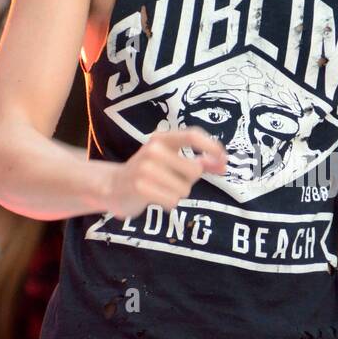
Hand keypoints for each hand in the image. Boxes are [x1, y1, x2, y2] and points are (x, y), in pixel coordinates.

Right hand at [106, 126, 226, 219]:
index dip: (211, 147)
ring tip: (160, 189)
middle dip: (189, 181)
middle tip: (172, 181)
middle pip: (194, 170)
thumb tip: (223, 164)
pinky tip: (155, 198)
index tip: (223, 160)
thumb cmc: (148, 173)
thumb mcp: (170, 160)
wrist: (113, 186)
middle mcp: (153, 149)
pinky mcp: (140, 187)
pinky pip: (172, 201)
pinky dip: (168, 203)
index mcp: (162, 139)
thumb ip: (197, 161)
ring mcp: (145, 168)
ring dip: (177, 194)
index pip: (192, 135)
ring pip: (184, 189)